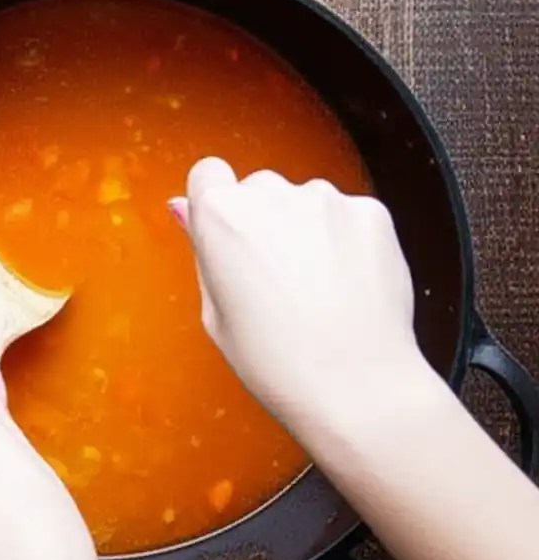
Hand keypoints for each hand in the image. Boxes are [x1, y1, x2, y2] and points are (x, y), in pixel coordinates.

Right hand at [171, 157, 424, 427]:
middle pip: (258, 189)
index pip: (208, 174)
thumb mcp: (216, 313)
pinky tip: (346, 283)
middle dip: (261, 221)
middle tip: (272, 277)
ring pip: (305, 202)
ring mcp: (326, 201)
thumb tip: (187, 209)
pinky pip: (347, 215)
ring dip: (305, 230)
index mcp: (221, 216)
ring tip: (315, 288)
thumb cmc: (278, 363)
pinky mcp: (371, 213)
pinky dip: (345, 239)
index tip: (224, 229)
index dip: (214, 202)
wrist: (357, 385)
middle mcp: (272, 195)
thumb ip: (204, 251)